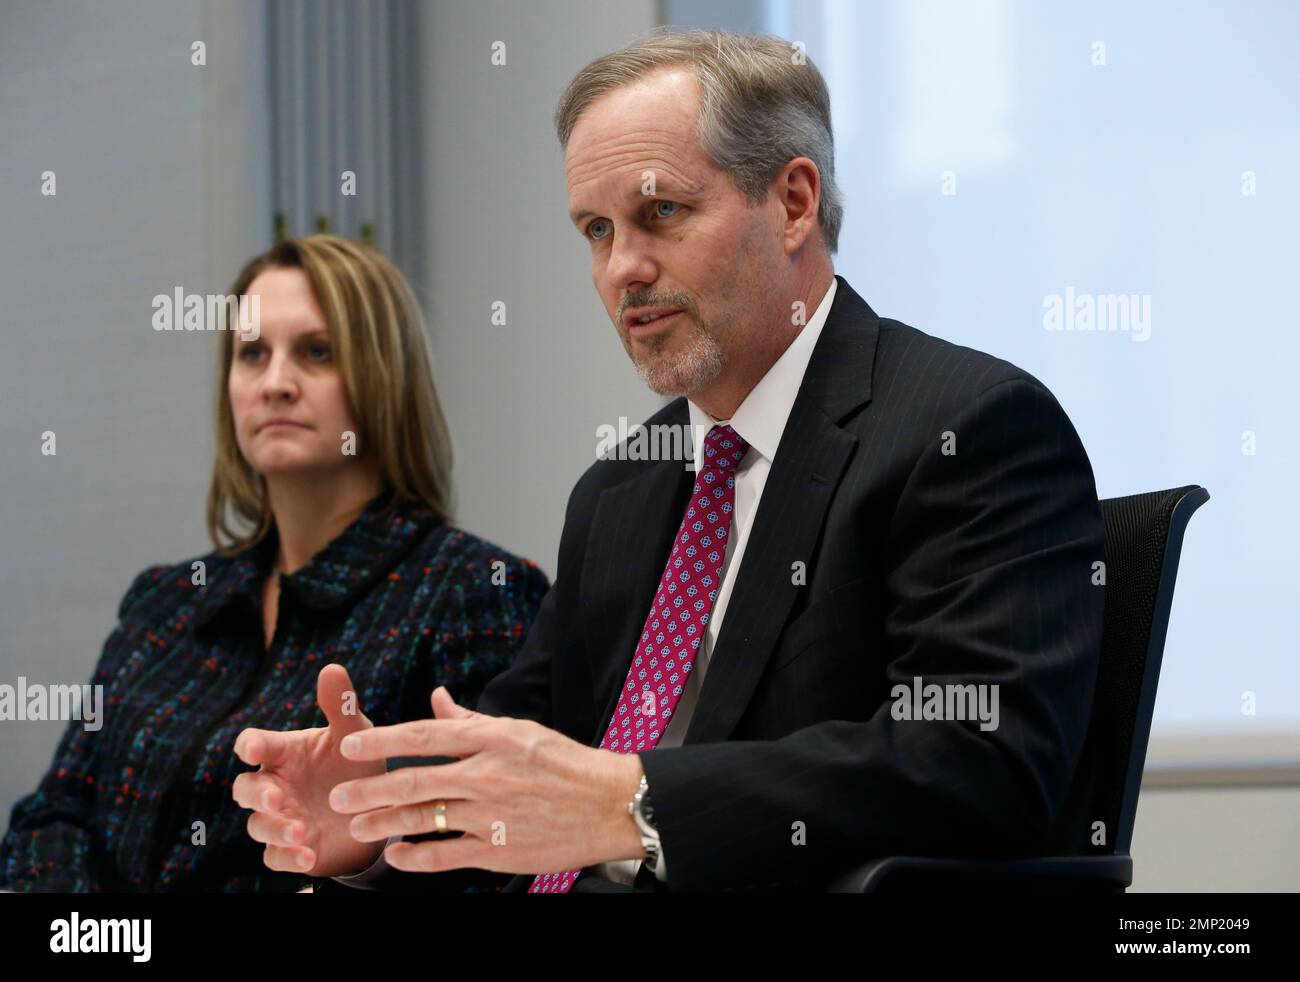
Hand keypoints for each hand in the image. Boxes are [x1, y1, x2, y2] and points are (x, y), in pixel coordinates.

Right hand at [232, 664, 385, 876]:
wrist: (374, 807)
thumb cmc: (355, 762)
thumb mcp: (355, 734)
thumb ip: (341, 705)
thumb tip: (331, 667)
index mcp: (285, 752)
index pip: (255, 744)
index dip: (250, 746)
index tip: (253, 749)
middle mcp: (276, 784)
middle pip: (245, 789)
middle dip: (257, 794)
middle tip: (278, 798)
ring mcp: (280, 818)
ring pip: (257, 826)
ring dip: (275, 829)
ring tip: (301, 830)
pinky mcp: (290, 848)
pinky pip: (275, 857)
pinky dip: (288, 857)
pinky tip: (308, 855)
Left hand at [329, 687, 645, 874]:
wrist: (608, 804)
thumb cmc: (564, 763)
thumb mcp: (519, 731)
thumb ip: (471, 720)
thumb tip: (436, 699)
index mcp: (491, 740)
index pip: (424, 737)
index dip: (381, 740)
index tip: (349, 744)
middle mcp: (486, 776)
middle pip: (413, 782)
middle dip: (369, 789)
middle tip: (339, 794)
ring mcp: (490, 816)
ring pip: (422, 821)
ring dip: (383, 824)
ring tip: (357, 826)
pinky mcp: (497, 851)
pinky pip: (444, 856)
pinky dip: (414, 857)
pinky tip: (396, 856)